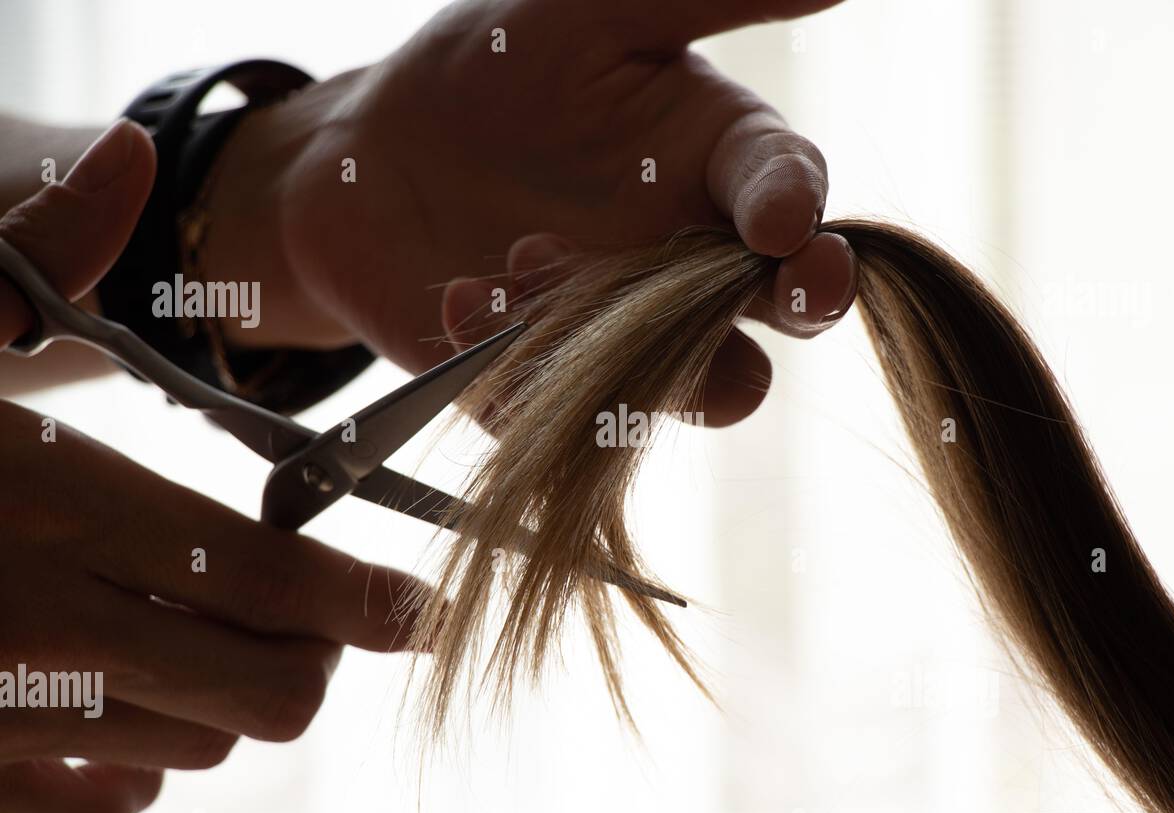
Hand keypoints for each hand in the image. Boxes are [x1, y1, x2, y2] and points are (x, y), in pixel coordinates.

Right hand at [0, 123, 425, 812]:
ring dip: (221, 700)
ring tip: (192, 642)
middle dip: (306, 657)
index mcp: (48, 500)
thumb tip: (128, 156)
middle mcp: (38, 619)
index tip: (411, 609)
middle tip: (303, 621)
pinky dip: (130, 777)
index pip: (254, 575)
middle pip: (261, 688)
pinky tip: (110, 716)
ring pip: (195, 747)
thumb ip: (40, 254)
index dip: (356, 601)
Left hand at [209, 0, 856, 425]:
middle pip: (779, 315)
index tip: (785, 222)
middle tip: (780, 287)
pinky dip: (520, 366)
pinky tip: (461, 294)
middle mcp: (688, 265)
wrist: (374, 153)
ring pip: (690, 385)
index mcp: (715, 168)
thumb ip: (704, 1)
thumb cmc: (493, 68)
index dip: (799, 211)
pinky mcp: (546, 386)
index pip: (788, 194)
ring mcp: (624, 336)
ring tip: (530, 255)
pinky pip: (563, 409)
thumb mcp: (591, 15)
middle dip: (797, 308)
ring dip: (641, 343)